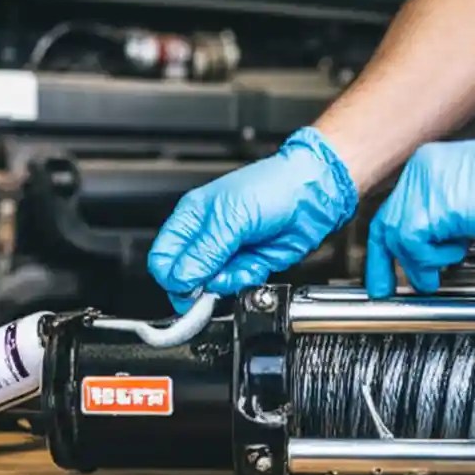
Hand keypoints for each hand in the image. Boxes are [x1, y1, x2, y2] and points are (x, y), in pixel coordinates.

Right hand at [147, 127, 357, 311]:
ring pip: (212, 286)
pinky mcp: (249, 265)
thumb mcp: (231, 217)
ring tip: (243, 264)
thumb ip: (205, 251)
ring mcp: (228, 253)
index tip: (187, 286)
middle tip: (215, 281)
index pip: (163, 257)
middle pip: (185, 277)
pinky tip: (255, 265)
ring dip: (227, 282)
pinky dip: (246, 280)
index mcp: (192, 218)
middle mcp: (207, 237)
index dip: (171, 277)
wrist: (311, 195)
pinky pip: (237, 285)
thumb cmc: (272, 187)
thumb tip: (182, 278)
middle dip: (200, 284)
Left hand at [366, 117, 474, 296]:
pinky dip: (432, 257)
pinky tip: (458, 251)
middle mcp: (424, 170)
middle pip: (386, 223)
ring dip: (422, 262)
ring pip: (398, 235)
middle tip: (393, 288)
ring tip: (446, 266)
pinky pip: (415, 241)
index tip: (385, 271)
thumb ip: (445, 220)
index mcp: (431, 166)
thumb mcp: (473, 200)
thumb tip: (428, 248)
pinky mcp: (441, 203)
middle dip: (387, 263)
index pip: (393, 209)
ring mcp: (429, 184)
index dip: (387, 245)